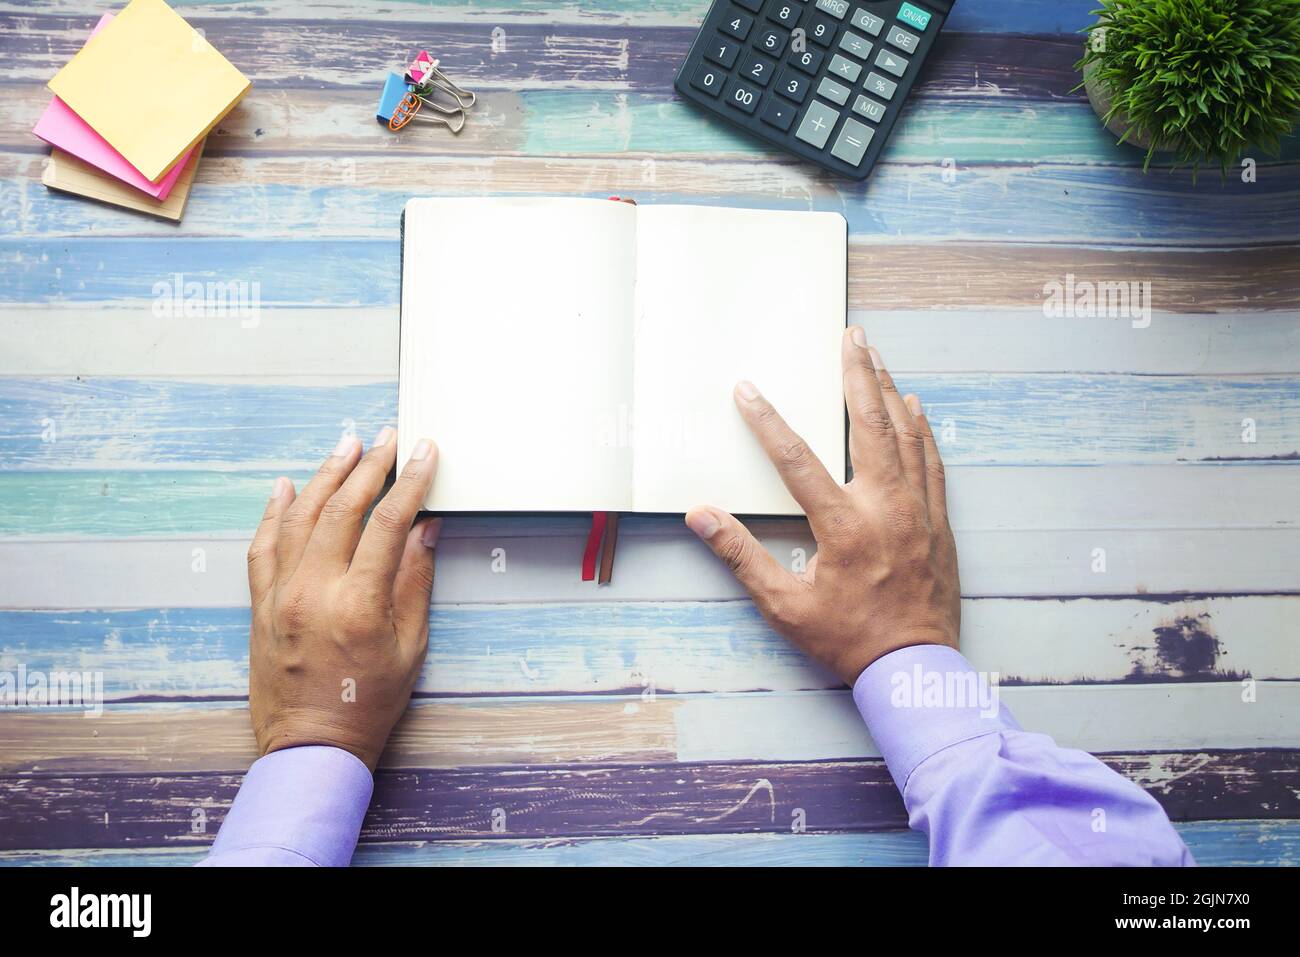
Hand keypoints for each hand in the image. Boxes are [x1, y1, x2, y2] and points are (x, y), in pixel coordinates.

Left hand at [246, 428, 440, 770]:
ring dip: (325, 476)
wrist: (311, 745)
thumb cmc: (368, 703)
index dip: (409, 481)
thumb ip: (415, 583)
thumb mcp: (410, 647)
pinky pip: (263, 546)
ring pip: (299, 517)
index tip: (422, 452)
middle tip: (387, 437)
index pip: (388, 523)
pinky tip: (285, 486)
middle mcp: (315, 591)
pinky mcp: (261, 604)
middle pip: (342, 509)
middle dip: (369, 466)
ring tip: (346, 445)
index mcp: (359, 603)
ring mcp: (281, 595)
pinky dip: (274, 511)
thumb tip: (425, 529)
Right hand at [686, 327, 959, 684]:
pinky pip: (932, 462)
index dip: (767, 421)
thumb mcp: (784, 606)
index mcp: (844, 527)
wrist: (914, 668)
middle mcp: (886, 508)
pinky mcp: (939, 521)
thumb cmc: (847, 640)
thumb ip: (742, 555)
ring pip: (905, 435)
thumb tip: (701, 516)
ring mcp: (919, 511)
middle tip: (850, 335)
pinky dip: (921, 430)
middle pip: (869, 424)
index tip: (746, 390)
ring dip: (889, 391)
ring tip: (876, 356)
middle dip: (857, 374)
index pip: (797, 460)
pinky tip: (914, 407)